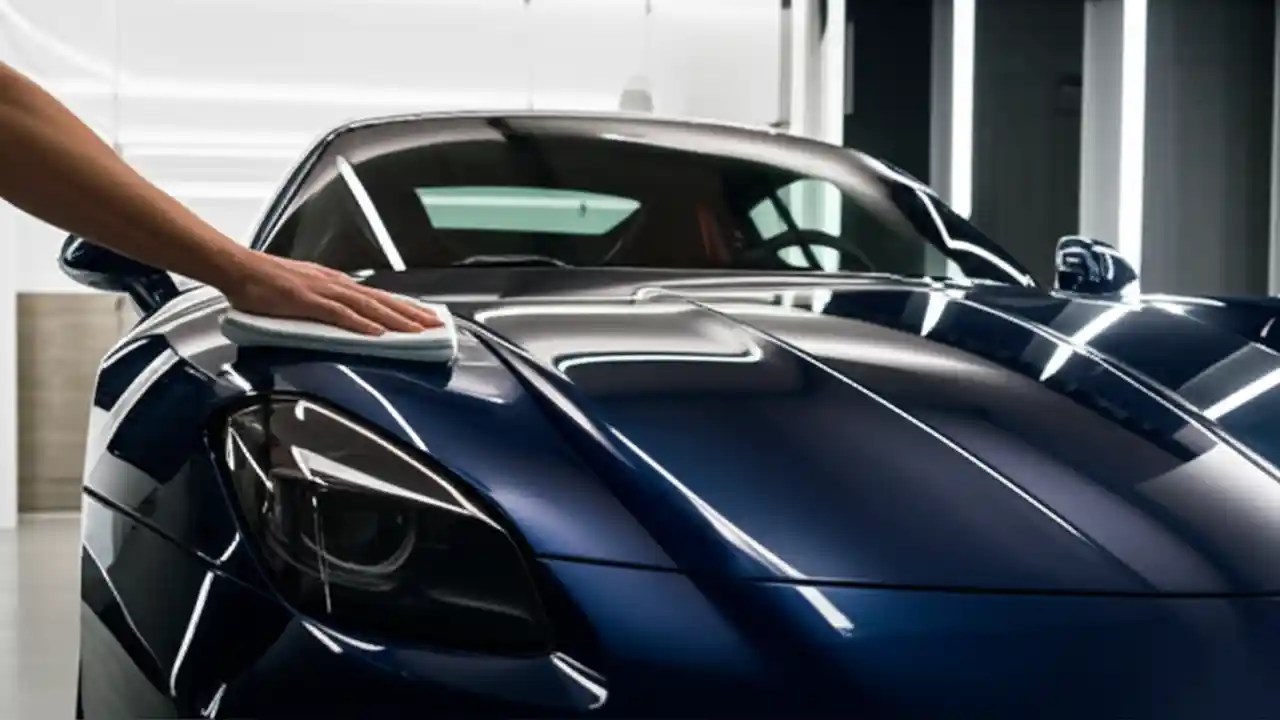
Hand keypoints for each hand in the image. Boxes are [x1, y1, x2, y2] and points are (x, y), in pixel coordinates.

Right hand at [218, 252, 441, 334]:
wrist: (238, 269)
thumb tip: (344, 317)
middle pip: (382, 301)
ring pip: (369, 307)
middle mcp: (336, 284)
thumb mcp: (304, 292)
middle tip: (437, 325)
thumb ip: (325, 304)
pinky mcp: (307, 301)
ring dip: (396, 319)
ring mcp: (323, 291)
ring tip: (418, 330)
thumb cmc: (265, 281)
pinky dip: (361, 324)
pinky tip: (377, 332)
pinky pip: (339, 314)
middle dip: (412, 314)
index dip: (404, 308)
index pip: (378, 297)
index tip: (425, 317)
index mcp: (336, 283)